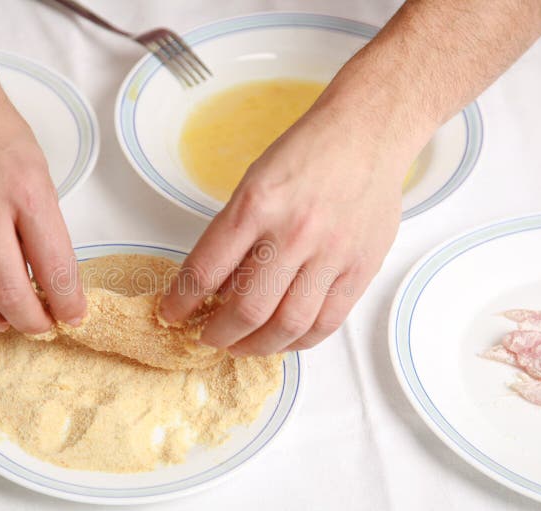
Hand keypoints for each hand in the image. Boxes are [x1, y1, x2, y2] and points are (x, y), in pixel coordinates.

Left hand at [160, 91, 420, 354]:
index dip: (181, 303)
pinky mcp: (361, 268)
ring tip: (241, 346)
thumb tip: (216, 288)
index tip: (172, 314)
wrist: (368, 133)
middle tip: (208, 338)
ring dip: (257, 346)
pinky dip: (299, 342)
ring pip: (288, 325)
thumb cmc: (307, 153)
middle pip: (247, 310)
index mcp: (256, 205)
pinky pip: (327, 322)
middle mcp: (293, 232)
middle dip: (218, 334)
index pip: (206, 270)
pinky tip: (282, 340)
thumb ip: (236, 234)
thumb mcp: (254, 182)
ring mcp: (331, 254)